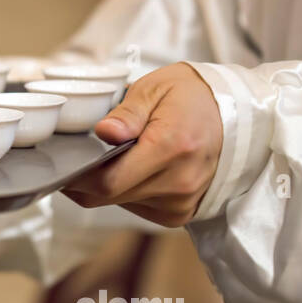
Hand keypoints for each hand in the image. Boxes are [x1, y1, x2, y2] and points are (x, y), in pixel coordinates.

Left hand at [63, 63, 222, 226]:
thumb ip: (127, 113)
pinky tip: (135, 168)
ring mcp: (182, 202)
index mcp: (171, 148)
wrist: (239, 115)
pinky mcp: (182, 214)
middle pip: (110, 196)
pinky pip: (139, 208)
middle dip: (86, 180)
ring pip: (121, 203)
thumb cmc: (194, 96)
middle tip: (79, 157)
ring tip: (115, 156)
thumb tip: (103, 133)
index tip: (62, 165)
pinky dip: (128, 191)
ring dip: (109, 185)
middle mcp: (179, 182)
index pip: (108, 180)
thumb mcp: (156, 88)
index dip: (77, 177)